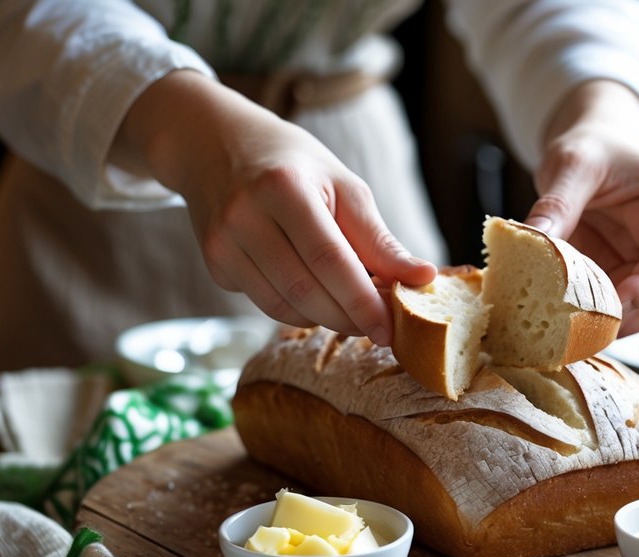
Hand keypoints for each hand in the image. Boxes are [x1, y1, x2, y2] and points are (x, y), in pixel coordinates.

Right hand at [116, 71, 433, 345]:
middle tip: (379, 326)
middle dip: (349, 317)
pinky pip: (266, 303)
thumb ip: (379, 240)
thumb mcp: (344, 187)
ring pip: (284, 307)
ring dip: (326, 318)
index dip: (363, 302)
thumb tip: (424, 278)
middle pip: (306, 290)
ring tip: (351, 309)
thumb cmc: (295, 166)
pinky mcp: (215, 263)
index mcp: (284, 188)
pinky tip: (315, 294)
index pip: (330, 261)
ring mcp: (223, 242)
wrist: (217, 145)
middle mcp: (245, 216)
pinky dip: (299, 310)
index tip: (392, 329)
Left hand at [524, 83, 638, 336]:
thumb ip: (557, 202)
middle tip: (587, 332)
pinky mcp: (633, 274)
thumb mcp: (570, 164)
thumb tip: (532, 241)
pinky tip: (572, 324)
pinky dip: (601, 318)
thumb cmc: (591, 149)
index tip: (612, 306)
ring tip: (576, 334)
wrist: (591, 151)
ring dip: (616, 323)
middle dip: (630, 316)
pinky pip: (624, 306)